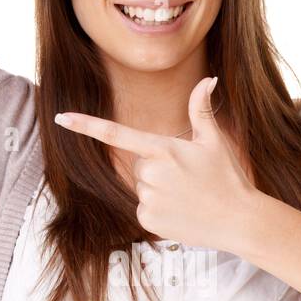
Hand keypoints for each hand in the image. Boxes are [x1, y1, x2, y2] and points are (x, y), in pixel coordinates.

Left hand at [54, 77, 261, 252]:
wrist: (239, 220)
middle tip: (187, 178)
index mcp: (163, 149)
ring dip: (160, 189)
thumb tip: (207, 80)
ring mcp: (148, 199)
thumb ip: (201, 109)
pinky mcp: (148, 220)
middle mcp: (151, 174)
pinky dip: (160, 210)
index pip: (117, 134)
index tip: (61, 118)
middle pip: (139, 165)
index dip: (87, 125)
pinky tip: (182, 212)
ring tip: (188, 196)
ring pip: (142, 187)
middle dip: (158, 168)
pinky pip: (144, 208)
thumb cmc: (228, 177)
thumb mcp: (214, 141)